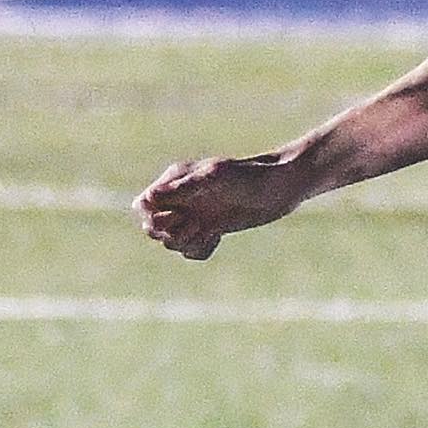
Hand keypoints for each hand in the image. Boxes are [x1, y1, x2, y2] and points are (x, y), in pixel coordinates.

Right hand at [134, 152, 316, 260]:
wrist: (283, 188)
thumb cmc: (251, 176)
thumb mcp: (216, 179)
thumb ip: (183, 188)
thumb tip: (147, 199)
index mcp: (177, 180)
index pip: (144, 205)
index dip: (153, 217)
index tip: (177, 217)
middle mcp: (182, 199)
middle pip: (153, 228)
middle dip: (170, 233)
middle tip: (196, 226)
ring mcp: (196, 215)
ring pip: (172, 242)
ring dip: (188, 242)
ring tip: (210, 231)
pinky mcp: (211, 230)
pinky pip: (191, 251)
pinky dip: (201, 250)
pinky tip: (217, 238)